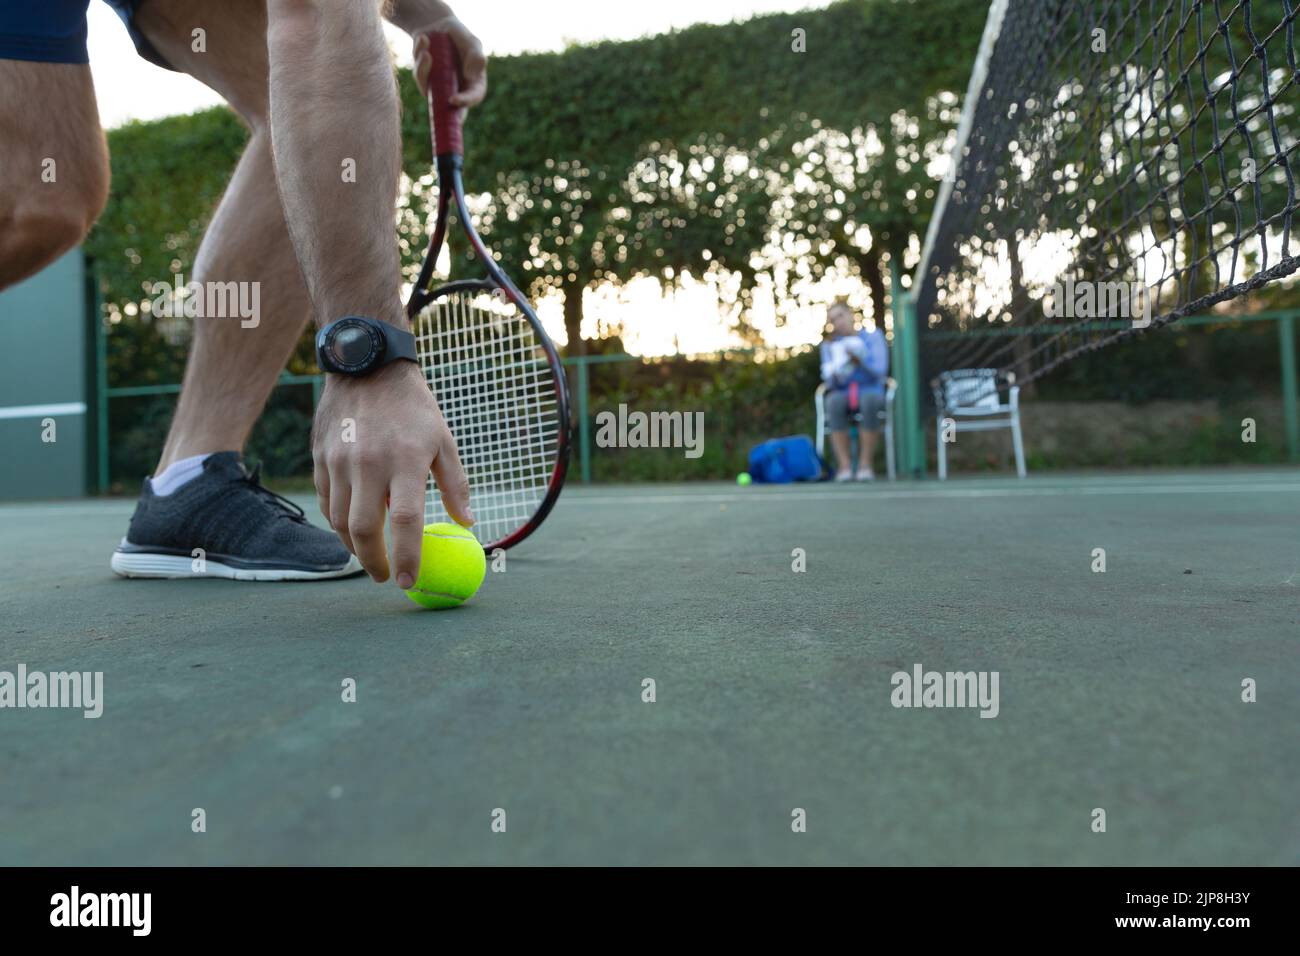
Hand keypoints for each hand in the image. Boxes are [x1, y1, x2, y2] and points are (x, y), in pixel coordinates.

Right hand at [313, 360, 472, 587]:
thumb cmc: (413, 408)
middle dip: (374, 562)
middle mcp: (369, 463)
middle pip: (364, 529)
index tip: (410, 581)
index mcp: (406, 460)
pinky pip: (327, 502)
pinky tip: (352, 528)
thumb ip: (455, 484)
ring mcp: (340, 461)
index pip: (407, 521)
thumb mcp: (442, 440)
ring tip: (371, 556)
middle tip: (386, 577)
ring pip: (340, 520)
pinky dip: (338, 522)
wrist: (366, 368)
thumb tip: (466, 523)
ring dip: (354, 547)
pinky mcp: (320, 458)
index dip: (408, 556)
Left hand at [413, 16, 486, 107]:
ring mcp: (437, 86)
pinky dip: (419, 54)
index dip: (465, 101)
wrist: (439, 26)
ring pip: (427, 85)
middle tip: (438, 105)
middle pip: (450, 108)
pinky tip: (424, 39)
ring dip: (424, 67)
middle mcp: (455, 89)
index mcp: (473, 83)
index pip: (473, 97)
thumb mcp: (472, 42)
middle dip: (442, 110)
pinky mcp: (423, 79)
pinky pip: (418, 73)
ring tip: (426, 47)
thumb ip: (476, 56)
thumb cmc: (460, 36)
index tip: (453, 100)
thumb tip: (469, 76)